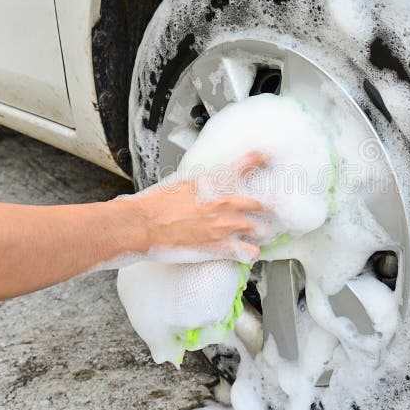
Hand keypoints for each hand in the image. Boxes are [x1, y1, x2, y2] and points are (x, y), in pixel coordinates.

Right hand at [128, 152, 267, 262]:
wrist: (143, 224)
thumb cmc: (157, 204)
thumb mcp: (183, 182)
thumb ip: (203, 183)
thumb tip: (209, 184)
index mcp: (215, 182)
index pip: (246, 164)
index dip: (258, 159)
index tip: (265, 156)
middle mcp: (225, 202)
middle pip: (263, 203)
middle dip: (266, 209)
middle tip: (266, 211)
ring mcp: (225, 225)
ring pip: (261, 229)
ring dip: (261, 231)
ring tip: (258, 233)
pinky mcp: (220, 247)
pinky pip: (249, 252)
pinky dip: (250, 252)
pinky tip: (246, 251)